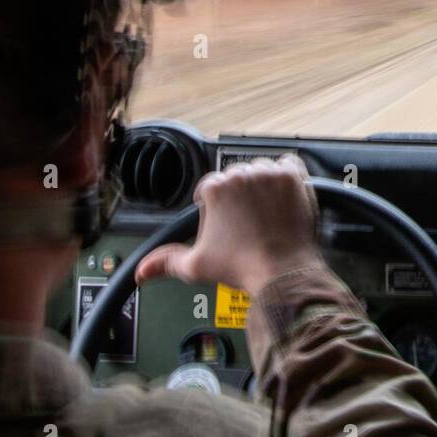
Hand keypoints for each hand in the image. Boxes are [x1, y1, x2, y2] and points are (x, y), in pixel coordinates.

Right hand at [135, 154, 322, 295]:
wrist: (282, 272)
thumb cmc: (241, 266)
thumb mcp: (195, 266)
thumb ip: (166, 261)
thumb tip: (142, 270)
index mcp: (214, 189)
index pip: (210, 186)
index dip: (214, 205)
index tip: (224, 220)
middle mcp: (240, 175)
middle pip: (236, 177)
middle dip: (239, 195)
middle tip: (246, 219)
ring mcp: (269, 175)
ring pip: (261, 169)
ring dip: (262, 184)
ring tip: (264, 209)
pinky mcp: (293, 178)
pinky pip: (288, 164)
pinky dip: (285, 174)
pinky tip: (282, 193)